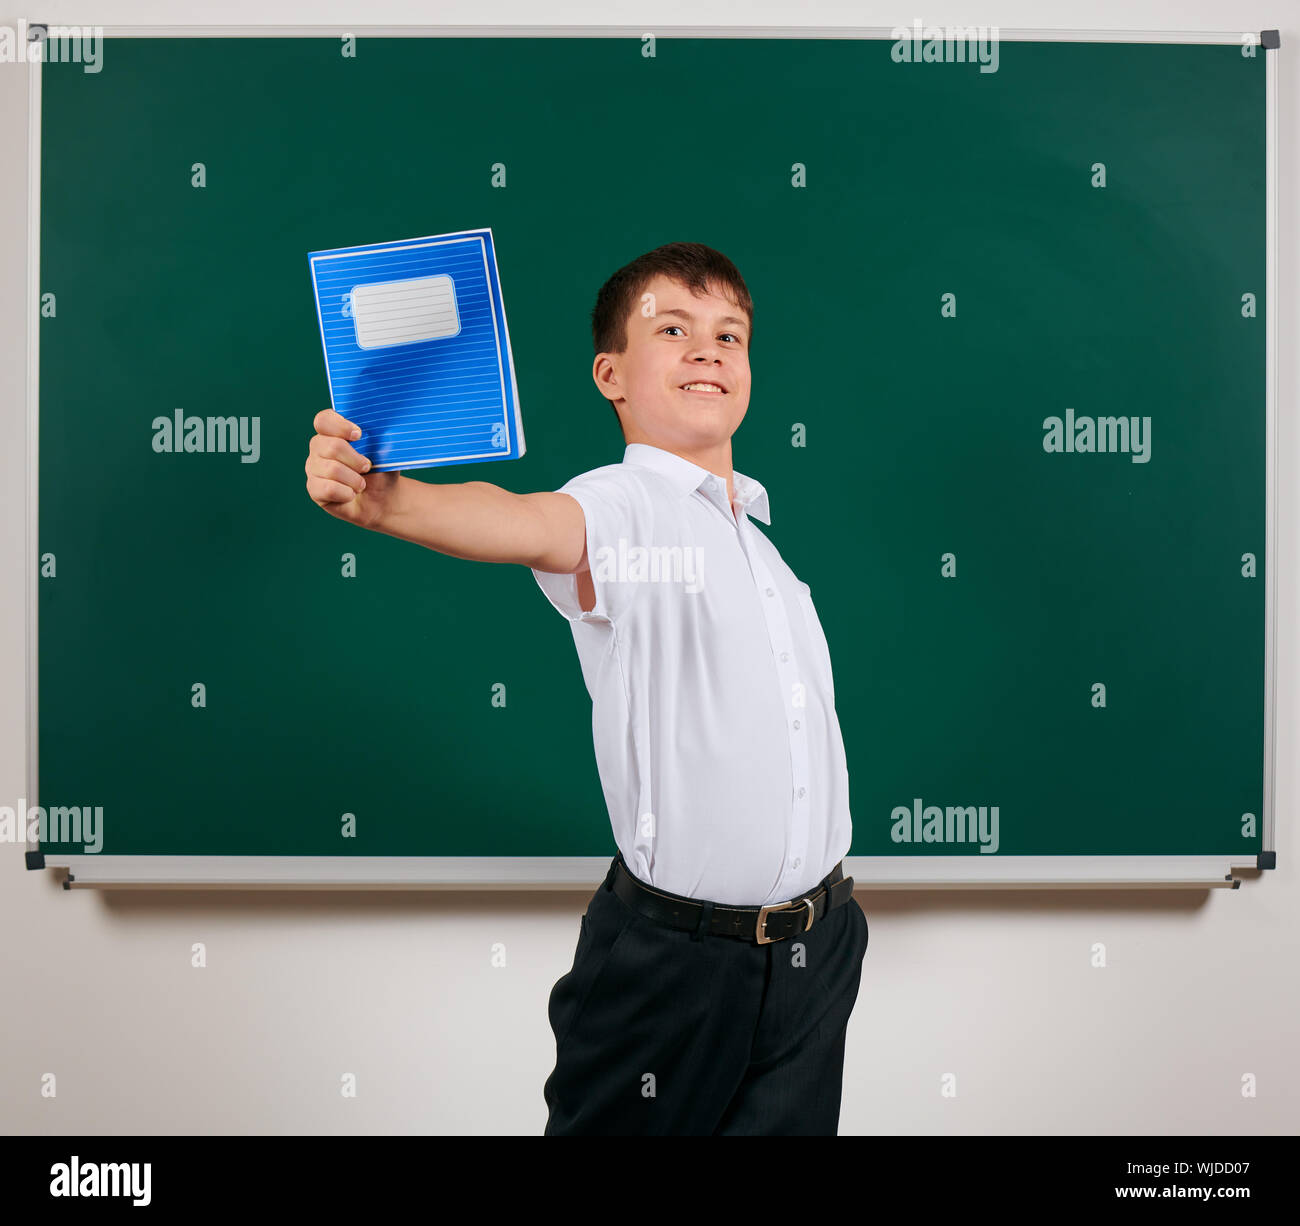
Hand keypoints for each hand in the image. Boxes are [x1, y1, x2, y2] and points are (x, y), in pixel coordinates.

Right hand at [305, 409, 398, 528]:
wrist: (382, 499)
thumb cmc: (380, 471)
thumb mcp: (385, 452)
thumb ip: (380, 438)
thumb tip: (380, 435)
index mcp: (333, 432)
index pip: (323, 420)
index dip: (340, 426)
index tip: (359, 435)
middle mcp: (319, 447)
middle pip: (332, 446)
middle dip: (357, 460)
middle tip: (367, 467)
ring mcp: (313, 468)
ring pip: (332, 469)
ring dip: (355, 480)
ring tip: (361, 484)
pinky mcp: (314, 489)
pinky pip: (329, 489)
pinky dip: (347, 494)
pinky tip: (351, 494)